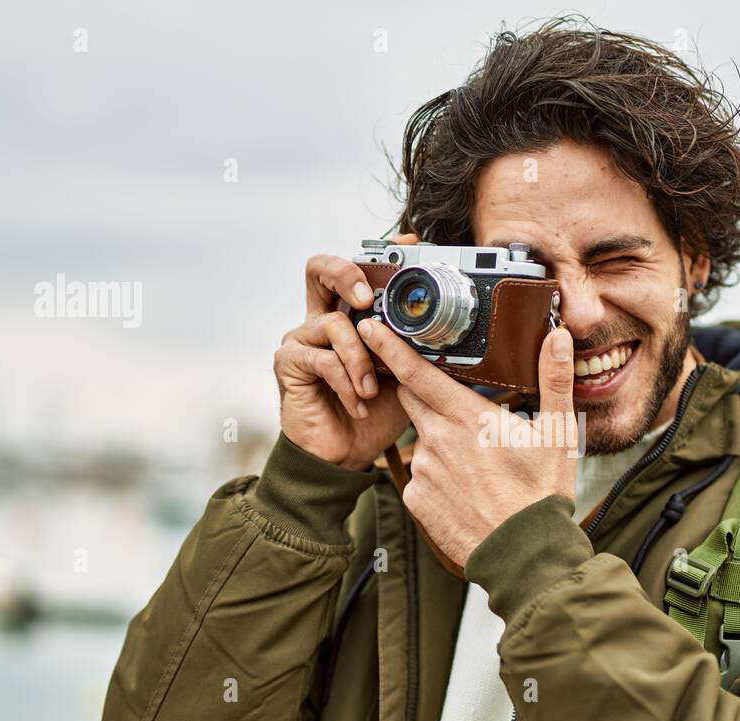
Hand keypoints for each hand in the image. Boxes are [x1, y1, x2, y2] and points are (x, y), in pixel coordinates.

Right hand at [274, 234, 419, 470]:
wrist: (345, 455)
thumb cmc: (373, 414)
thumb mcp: (407, 377)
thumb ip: (416, 349)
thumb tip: (450, 328)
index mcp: (348, 317)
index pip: (355, 271)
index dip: (378, 252)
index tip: (409, 246)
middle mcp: (320, 320)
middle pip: (319, 268)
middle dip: (347, 272)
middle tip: (367, 297)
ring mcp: (301, 338)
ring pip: (334, 322)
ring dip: (361, 358)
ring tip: (372, 389)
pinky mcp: (289, 362)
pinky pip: (323, 358)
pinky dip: (347, 382)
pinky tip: (358, 403)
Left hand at [357, 315, 578, 567]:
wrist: (522, 554)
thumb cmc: (541, 493)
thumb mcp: (556, 433)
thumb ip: (553, 380)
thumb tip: (558, 337)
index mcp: (467, 417)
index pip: (417, 372)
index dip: (389, 346)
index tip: (369, 326)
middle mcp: (436, 440)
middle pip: (413, 401)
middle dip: (422, 394)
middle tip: (456, 410)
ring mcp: (423, 471)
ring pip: (423, 442)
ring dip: (440, 444)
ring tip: (477, 469)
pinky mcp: (416, 500)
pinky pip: (420, 478)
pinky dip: (437, 478)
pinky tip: (465, 492)